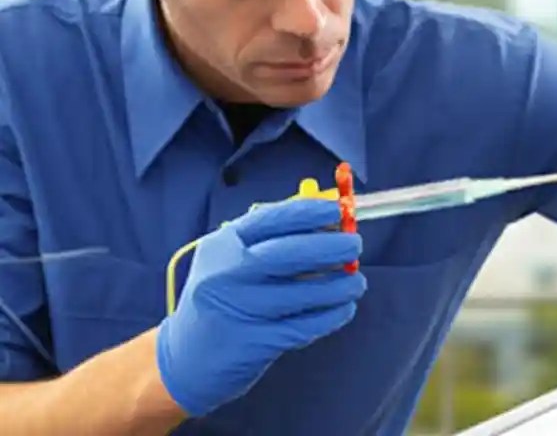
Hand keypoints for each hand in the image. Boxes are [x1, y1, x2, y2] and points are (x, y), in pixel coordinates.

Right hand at [156, 199, 366, 416]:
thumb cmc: (220, 300)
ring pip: (300, 294)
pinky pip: (302, 327)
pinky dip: (330, 316)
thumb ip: (271, 240)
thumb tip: (328, 222)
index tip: (338, 210)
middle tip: (355, 244)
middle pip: (287, 254)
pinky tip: (345, 308)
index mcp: (221, 246)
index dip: (309, 212)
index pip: (270, 219)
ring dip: (338, 286)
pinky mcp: (251, 344)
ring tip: (357, 282)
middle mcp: (225, 275)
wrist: (184, 361)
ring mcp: (237, 311)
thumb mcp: (230, 262)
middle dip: (329, 247)